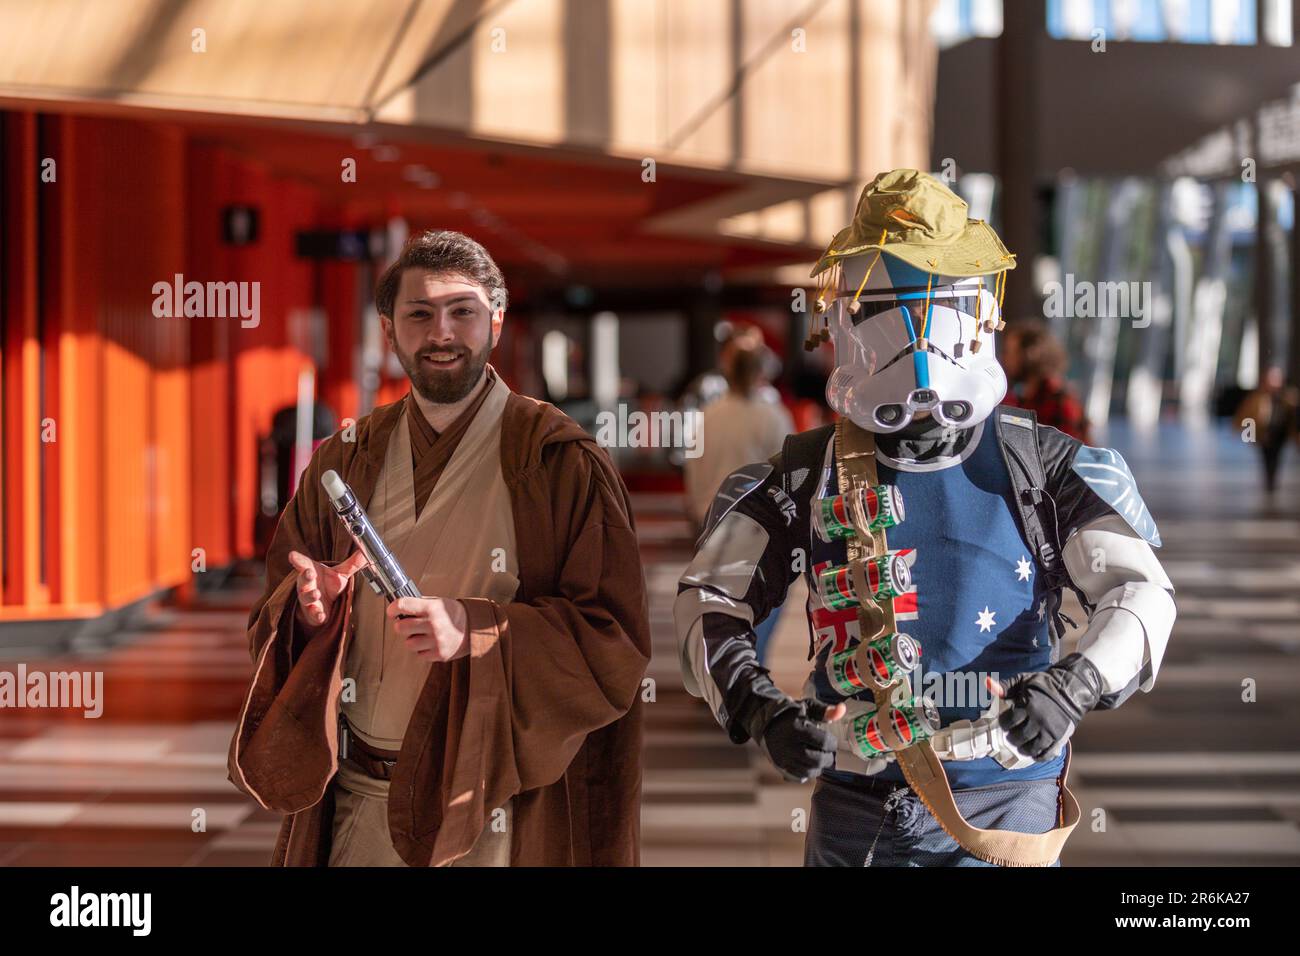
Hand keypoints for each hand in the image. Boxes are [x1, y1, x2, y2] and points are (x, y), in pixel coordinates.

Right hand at [289, 550, 367, 629]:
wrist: (323, 606)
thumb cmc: (328, 585)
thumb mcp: (340, 574)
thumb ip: (352, 564)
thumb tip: (365, 552)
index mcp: (311, 572)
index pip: (303, 564)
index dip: (297, 559)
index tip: (292, 555)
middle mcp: (307, 585)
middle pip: (303, 579)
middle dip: (305, 576)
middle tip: (308, 572)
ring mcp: (308, 600)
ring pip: (305, 597)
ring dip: (310, 595)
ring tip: (316, 593)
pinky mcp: (312, 613)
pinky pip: (313, 614)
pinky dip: (317, 615)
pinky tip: (321, 615)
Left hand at [387, 596, 469, 661]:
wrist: (475, 628)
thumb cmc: (454, 614)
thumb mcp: (439, 602)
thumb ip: (420, 604)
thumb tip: (399, 607)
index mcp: (432, 608)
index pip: (403, 605)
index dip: (393, 608)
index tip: (392, 611)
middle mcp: (433, 624)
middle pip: (400, 628)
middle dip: (401, 625)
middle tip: (408, 624)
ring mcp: (436, 641)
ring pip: (408, 643)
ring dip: (412, 639)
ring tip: (423, 635)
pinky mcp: (439, 654)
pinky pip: (419, 654)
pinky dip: (422, 650)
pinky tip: (431, 643)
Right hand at [760, 698, 846, 782]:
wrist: (765, 723)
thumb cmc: (791, 714)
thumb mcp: (807, 708)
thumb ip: (825, 711)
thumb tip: (842, 709)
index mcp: (796, 729)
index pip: (823, 742)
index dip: (831, 742)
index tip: (830, 740)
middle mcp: (789, 746)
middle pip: (817, 760)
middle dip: (827, 757)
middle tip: (826, 750)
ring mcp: (784, 759)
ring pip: (810, 771)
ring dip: (819, 765)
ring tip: (818, 755)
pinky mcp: (781, 767)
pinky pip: (800, 776)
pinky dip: (809, 771)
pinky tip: (809, 762)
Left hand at [989, 653, 1103, 761]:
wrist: (1070, 691)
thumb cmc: (1043, 685)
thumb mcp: (1023, 680)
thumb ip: (1006, 685)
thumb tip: (987, 683)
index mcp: (1029, 705)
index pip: (1011, 720)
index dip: (1005, 723)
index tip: (1005, 724)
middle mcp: (1040, 719)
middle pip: (1021, 735)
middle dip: (1013, 738)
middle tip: (1011, 737)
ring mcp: (1050, 730)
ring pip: (1033, 746)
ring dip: (1024, 749)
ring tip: (1021, 747)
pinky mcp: (1060, 738)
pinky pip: (1048, 752)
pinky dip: (1040, 756)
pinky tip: (1034, 755)